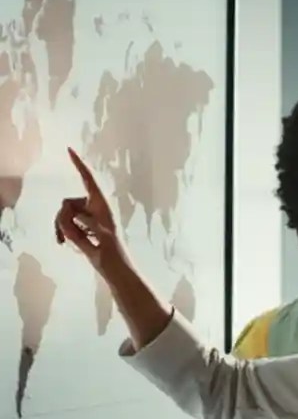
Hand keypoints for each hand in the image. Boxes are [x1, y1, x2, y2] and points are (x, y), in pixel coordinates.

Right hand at [55, 148, 126, 273]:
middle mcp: (94, 207)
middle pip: (67, 202)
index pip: (88, 180)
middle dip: (64, 217)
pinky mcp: (81, 226)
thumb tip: (75, 214)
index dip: (79, 165)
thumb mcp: (103, 237)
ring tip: (72, 241)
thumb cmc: (113, 254)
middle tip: (73, 234)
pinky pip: (63, 223)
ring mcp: (86, 217)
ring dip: (63, 227)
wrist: (115, 268)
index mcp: (102, 205)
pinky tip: (63, 242)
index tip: (69, 149)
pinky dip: (61, 232)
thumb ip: (89, 224)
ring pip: (63, 214)